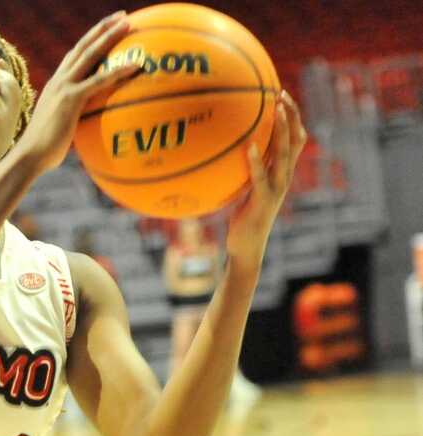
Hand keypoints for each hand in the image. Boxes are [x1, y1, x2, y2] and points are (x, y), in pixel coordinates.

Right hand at [17, 11, 138, 174]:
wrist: (29, 157)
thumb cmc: (42, 153)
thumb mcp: (57, 131)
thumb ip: (69, 122)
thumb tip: (82, 131)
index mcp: (55, 86)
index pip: (74, 56)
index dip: (90, 41)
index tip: (105, 30)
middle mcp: (58, 81)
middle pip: (83, 47)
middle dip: (102, 29)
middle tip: (122, 17)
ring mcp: (63, 88)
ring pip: (90, 54)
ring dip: (110, 36)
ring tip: (128, 24)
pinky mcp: (71, 99)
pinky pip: (99, 80)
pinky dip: (118, 70)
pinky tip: (135, 65)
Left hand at [226, 92, 307, 268]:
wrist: (246, 247)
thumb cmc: (243, 219)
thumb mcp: (246, 190)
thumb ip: (248, 172)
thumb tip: (234, 153)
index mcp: (282, 173)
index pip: (295, 139)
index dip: (293, 117)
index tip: (282, 95)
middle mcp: (284, 177)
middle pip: (295, 139)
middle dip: (291, 115)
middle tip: (281, 93)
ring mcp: (276, 188)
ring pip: (284, 153)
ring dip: (281, 130)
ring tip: (275, 109)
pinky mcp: (263, 200)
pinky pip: (261, 176)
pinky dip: (256, 160)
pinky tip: (250, 146)